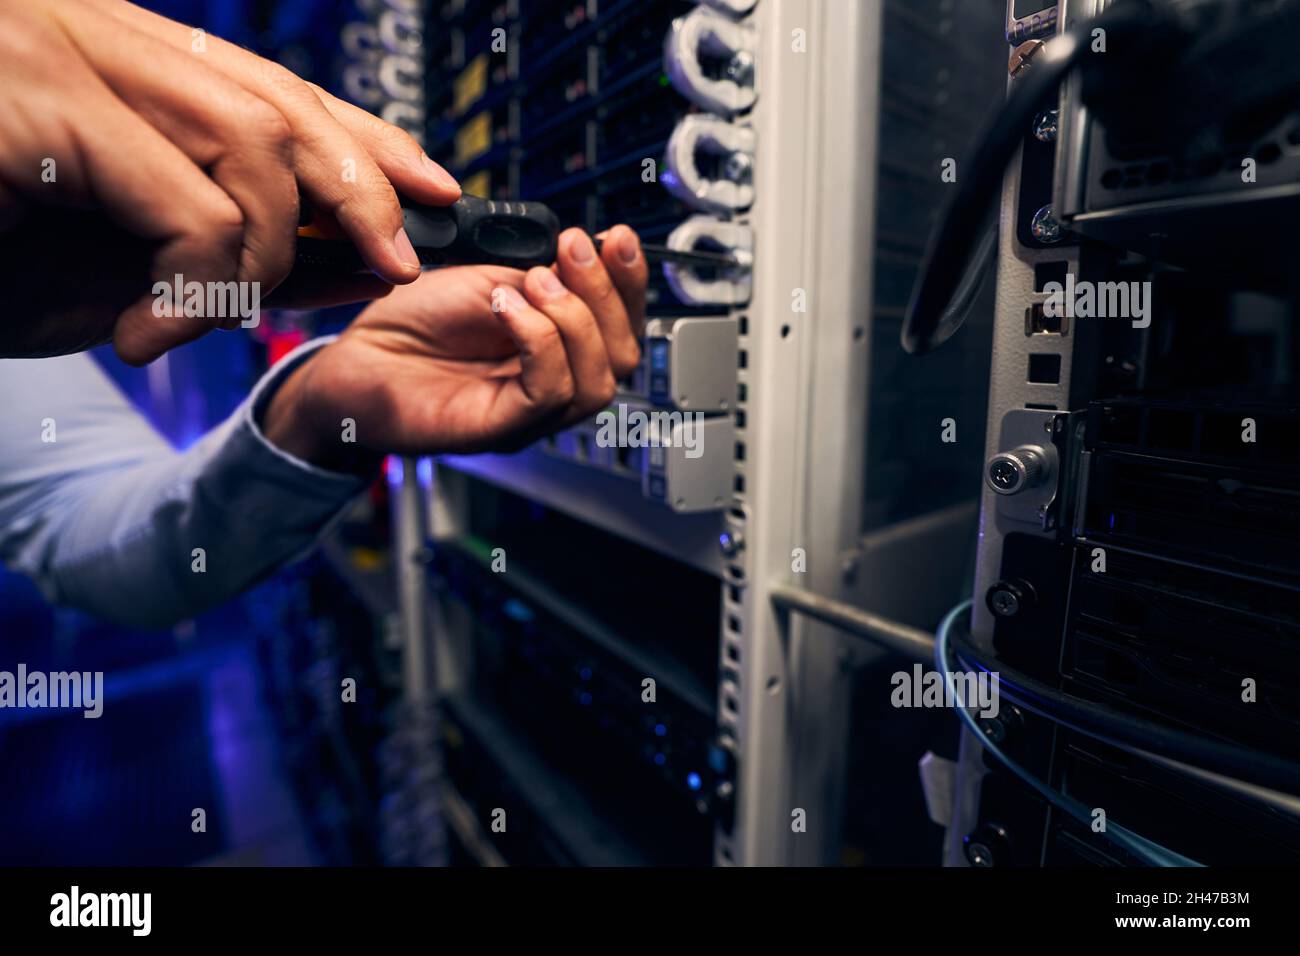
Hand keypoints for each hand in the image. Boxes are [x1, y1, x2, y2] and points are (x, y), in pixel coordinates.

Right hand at [0, 0, 458, 362]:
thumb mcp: (128, 266)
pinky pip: (188, 204)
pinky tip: (144, 333)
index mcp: (108, 51)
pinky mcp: (26, 104)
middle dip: (361, 189)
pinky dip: (200, 285)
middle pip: (277, 98)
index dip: (361, 137)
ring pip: (249, 142)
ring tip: (207, 319)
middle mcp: (84, 28)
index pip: (268, 81)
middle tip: (395, 263)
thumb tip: (358, 258)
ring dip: (264, 254)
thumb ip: (238, 250)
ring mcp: (50, 51)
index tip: (432, 189)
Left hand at [262, 226, 647, 469]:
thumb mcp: (485, 281)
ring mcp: (527, 414)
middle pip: (622, 357)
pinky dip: (539, 341)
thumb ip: (537, 276)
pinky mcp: (497, 428)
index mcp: (556, 350)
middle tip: (575, 248)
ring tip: (534, 281)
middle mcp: (550, 387)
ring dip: (574, 318)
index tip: (617, 237)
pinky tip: (508, 307)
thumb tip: (584, 255)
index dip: (629, 282)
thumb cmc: (409, 327)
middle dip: (608, 294)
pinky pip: (547, 393)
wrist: (350, 362)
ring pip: (595, 382)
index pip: (620, 326)